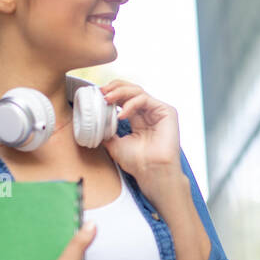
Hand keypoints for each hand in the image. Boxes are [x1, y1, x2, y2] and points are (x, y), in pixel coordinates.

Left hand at [99, 80, 184, 198]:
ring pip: (138, 91)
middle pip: (131, 90)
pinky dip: (131, 103)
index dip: (111, 93)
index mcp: (138, 118)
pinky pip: (145, 99)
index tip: (97, 95)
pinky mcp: (167, 111)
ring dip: (120, 92)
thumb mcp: (114, 144)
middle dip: (115, 88)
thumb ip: (106, 132)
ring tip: (107, 99)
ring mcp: (158, 111)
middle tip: (101, 92)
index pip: (125, 98)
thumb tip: (93, 125)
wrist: (151, 172)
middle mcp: (148, 112)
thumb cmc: (137, 162)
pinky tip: (121, 114)